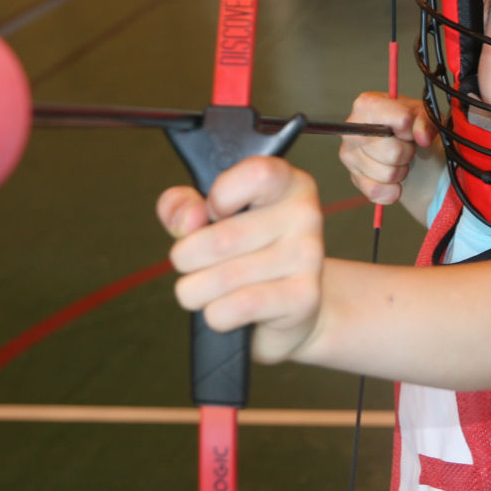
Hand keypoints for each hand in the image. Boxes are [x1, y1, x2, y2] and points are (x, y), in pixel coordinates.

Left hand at [156, 157, 323, 363]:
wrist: (288, 306)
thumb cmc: (244, 252)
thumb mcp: (208, 217)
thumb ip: (182, 206)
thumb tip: (188, 220)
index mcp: (286, 182)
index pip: (255, 175)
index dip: (219, 197)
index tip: (214, 212)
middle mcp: (305, 214)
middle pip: (220, 239)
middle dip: (186, 258)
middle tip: (193, 263)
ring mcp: (308, 257)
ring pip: (221, 279)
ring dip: (195, 291)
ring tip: (208, 289)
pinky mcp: (304, 298)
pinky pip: (235, 308)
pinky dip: (216, 315)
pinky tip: (228, 309)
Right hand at [339, 92, 437, 205]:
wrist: (407, 149)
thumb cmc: (411, 127)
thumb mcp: (424, 116)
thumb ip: (426, 121)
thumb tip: (422, 137)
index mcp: (368, 104)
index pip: (401, 120)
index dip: (412, 130)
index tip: (410, 130)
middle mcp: (352, 127)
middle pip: (393, 152)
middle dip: (407, 153)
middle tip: (405, 147)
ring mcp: (349, 154)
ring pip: (388, 174)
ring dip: (401, 171)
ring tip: (398, 160)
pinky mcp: (353, 177)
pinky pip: (377, 191)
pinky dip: (392, 189)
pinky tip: (394, 179)